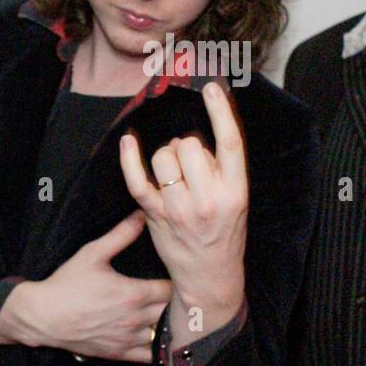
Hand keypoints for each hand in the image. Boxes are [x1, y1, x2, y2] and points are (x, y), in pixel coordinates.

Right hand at [0, 211, 171, 362]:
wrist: (44, 316)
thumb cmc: (67, 284)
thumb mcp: (93, 253)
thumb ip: (121, 234)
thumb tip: (142, 214)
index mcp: (134, 294)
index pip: (172, 289)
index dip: (179, 281)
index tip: (180, 276)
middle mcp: (136, 319)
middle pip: (174, 313)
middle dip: (180, 303)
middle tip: (184, 294)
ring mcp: (129, 339)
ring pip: (165, 336)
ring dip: (172, 325)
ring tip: (176, 316)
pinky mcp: (120, 353)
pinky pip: (151, 358)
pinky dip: (160, 350)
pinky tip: (163, 340)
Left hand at [119, 82, 247, 325]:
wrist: (209, 278)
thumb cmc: (224, 235)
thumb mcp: (236, 202)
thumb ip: (220, 171)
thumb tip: (196, 137)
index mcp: (235, 191)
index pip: (230, 143)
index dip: (221, 111)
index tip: (211, 87)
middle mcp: (209, 198)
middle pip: (190, 145)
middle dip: (186, 145)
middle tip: (190, 164)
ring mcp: (180, 209)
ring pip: (164, 156)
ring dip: (166, 156)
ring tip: (174, 174)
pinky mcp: (156, 216)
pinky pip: (137, 180)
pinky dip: (129, 159)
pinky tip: (128, 142)